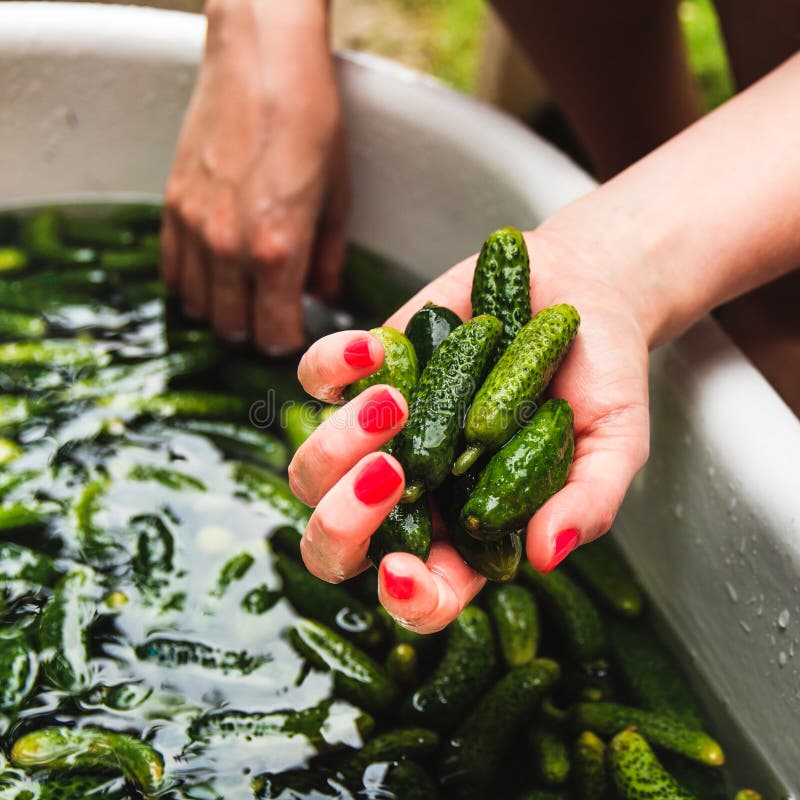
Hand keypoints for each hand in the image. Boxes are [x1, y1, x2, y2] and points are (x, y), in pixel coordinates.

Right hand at [161, 0, 347, 353]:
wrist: (263, 61)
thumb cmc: (312, 123)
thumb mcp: (337, 200)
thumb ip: (328, 261)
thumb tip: (325, 298)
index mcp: (277, 250)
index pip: (275, 333)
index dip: (290, 341)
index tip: (299, 332)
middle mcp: (227, 247)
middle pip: (233, 328)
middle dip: (257, 332)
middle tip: (275, 316)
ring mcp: (192, 227)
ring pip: (199, 307)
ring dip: (224, 311)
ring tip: (247, 295)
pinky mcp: (170, 205)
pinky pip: (172, 272)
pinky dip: (193, 284)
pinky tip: (216, 271)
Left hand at [289, 228, 649, 631]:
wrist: (580, 290)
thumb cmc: (601, 376)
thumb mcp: (616, 441)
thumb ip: (589, 502)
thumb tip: (545, 555)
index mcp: (471, 528)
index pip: (426, 592)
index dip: (407, 600)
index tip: (402, 572)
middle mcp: (417, 491)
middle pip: (338, 545)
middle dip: (341, 527)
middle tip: (389, 475)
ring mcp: (383, 434)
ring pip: (312, 470)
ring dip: (335, 447)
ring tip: (397, 402)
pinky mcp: (366, 373)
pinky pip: (315, 380)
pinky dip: (328, 367)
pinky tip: (371, 349)